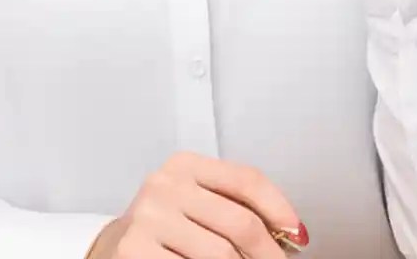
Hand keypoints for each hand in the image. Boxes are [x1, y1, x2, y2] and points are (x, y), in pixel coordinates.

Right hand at [86, 152, 306, 258]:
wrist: (120, 247)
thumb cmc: (170, 228)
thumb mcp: (199, 203)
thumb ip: (237, 207)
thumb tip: (291, 234)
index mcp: (184, 166)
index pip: (247, 179)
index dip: (280, 210)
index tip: (297, 235)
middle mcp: (163, 185)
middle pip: (241, 223)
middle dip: (267, 254)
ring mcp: (148, 218)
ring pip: (223, 255)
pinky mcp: (135, 249)